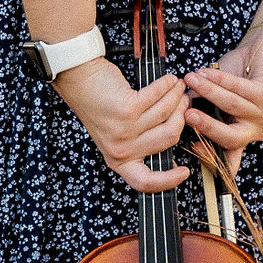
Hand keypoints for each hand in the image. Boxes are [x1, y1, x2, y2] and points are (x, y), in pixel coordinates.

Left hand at [53, 57, 190, 192]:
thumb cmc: (100, 104)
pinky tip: (169, 80)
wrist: (79, 81)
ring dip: (176, 96)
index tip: (184, 171)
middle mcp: (121, 149)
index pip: (144, 182)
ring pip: (166, 114)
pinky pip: (158, 98)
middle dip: (181, 116)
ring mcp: (123, 131)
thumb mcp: (117, 135)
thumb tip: (172, 145)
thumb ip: (141, 143)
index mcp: (119, 160)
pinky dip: (167, 85)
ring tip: (177, 86)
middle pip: (168, 138)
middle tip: (183, 102)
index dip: (168, 180)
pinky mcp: (126, 110)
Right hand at [182, 25, 262, 176]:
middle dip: (208, 127)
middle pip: (231, 138)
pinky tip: (205, 71)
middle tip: (187, 115)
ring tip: (190, 79)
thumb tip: (181, 108)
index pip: (229, 159)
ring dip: (208, 91)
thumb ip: (202, 105)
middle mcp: (254, 130)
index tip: (192, 148)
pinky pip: (239, 88)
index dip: (211, 160)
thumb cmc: (237, 75)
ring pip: (231, 106)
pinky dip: (219, 78)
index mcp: (241, 136)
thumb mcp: (216, 95)